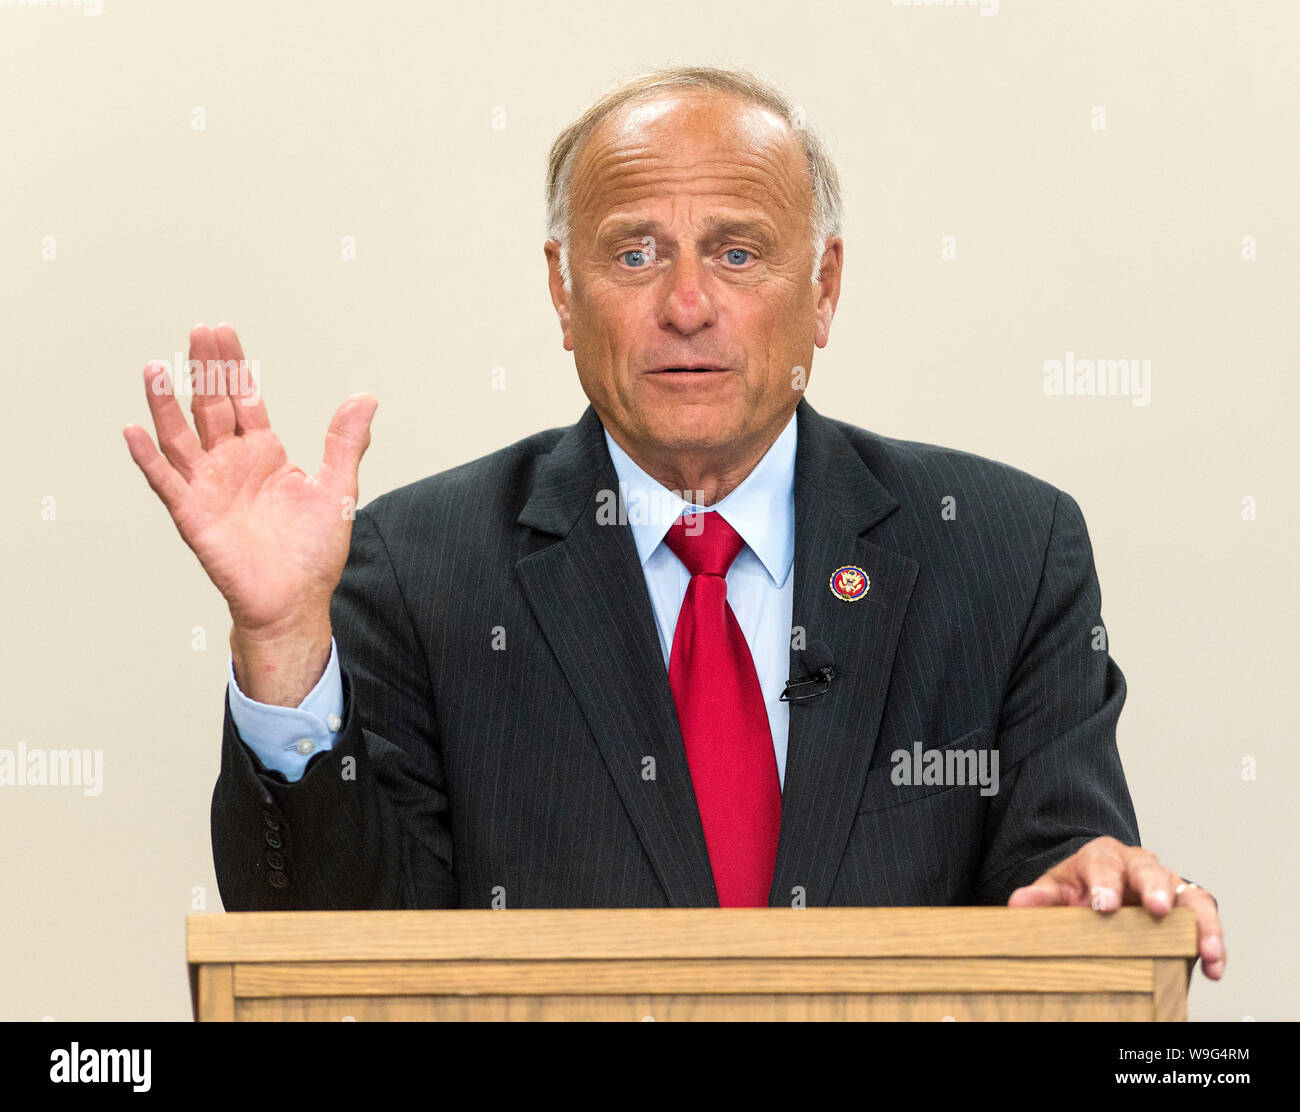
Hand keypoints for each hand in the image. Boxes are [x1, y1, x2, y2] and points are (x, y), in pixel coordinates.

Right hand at [124, 323, 376, 699]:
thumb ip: (345, 443)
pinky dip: (148, 459)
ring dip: (166, 404)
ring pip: (180, 437)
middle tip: (198, 331)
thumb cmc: (312, 554)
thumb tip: (365, 398)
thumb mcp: (336, 490)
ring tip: (157, 368)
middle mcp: (230, 464)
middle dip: (205, 369)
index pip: (243, 399)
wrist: (295, 602)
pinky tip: (134, 431)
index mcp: (263, 453)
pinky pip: (166, 483)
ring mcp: (208, 488)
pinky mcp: (193, 516)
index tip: (222, 331)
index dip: (233, 367)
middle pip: (210, 406)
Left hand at [1008, 836, 1224, 979]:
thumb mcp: (1057, 888)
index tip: (1102, 904)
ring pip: (1189, 895)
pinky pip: (1204, 919)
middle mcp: (1140, 866)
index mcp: (1103, 857)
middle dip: (1155, 889)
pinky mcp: (1186, 908)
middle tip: (1156, 909)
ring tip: (1205, 949)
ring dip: (1199, 922)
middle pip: (1151, 871)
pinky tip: (1214, 965)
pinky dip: (1212, 941)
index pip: (1103, 864)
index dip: (1104, 883)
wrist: (1099, 887)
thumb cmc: (1079, 887)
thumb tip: (1018, 903)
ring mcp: (1168, 885)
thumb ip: (1040, 897)